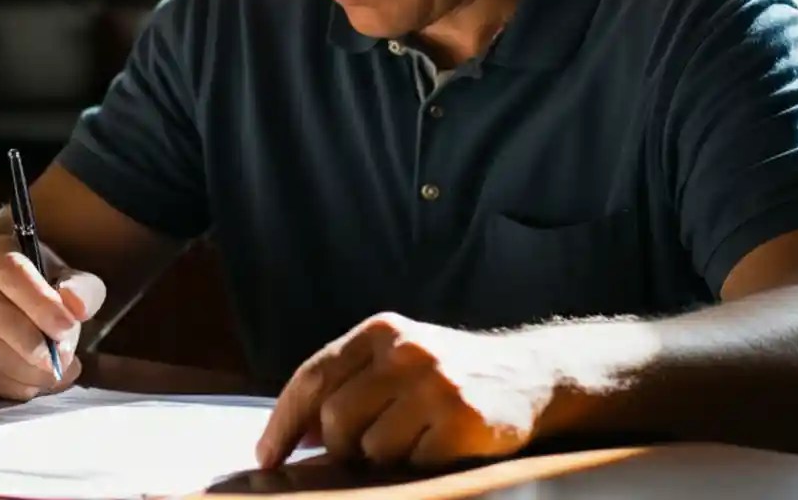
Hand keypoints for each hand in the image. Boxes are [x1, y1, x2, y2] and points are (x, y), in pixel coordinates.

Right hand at [0, 221, 106, 399]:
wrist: (1, 287)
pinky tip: (30, 385)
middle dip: (31, 344)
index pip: (10, 272)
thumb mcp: (68, 273)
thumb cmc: (40, 279)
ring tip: (55, 375)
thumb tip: (77, 306)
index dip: (39, 303)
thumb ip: (82, 287)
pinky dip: (4, 384)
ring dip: (22, 370)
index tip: (67, 327)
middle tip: (63, 362)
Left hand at [256, 312, 548, 467]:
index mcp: (382, 331)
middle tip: (360, 453)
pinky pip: (412, 465)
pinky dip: (418, 466)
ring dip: (383, 459)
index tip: (266, 457)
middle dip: (339, 447)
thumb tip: (296, 435)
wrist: (531, 375)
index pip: (313, 377)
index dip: (283, 422)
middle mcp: (407, 351)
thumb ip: (347, 385)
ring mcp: (436, 385)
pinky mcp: (461, 421)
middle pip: (336, 418)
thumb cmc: (449, 373)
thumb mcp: (397, 360)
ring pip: (372, 448)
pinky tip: (439, 447)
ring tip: (413, 440)